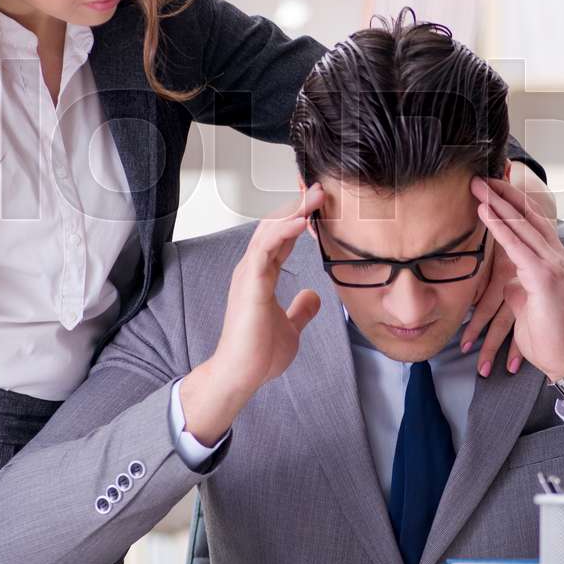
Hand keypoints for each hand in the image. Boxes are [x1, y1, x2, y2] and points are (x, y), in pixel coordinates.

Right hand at [180, 185, 324, 443]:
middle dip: (298, 205)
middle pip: (275, 225)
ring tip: (317, 195)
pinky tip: (302, 219)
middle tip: (322, 189)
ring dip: (294, 210)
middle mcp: (253, 268)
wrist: (241, 374)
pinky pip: (266, 248)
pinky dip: (284, 231)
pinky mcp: (250, 282)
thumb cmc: (259, 353)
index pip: (281, 237)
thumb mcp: (290, 326)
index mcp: (261, 275)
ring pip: (270, 230)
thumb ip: (300, 309)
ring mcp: (249, 273)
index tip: (320, 205)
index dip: (299, 219)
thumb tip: (313, 297)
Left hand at [470, 175, 563, 401]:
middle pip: (527, 214)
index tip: (493, 186)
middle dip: (503, 193)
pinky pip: (516, 245)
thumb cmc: (548, 333)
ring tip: (478, 186)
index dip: (512, 201)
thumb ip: (519, 287)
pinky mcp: (544, 277)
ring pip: (521, 224)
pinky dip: (499, 226)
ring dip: (497, 203)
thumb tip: (507, 284)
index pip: (531, 221)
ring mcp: (552, 264)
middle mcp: (556, 255)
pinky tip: (485, 212)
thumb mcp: (527, 303)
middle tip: (481, 176)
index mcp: (553, 259)